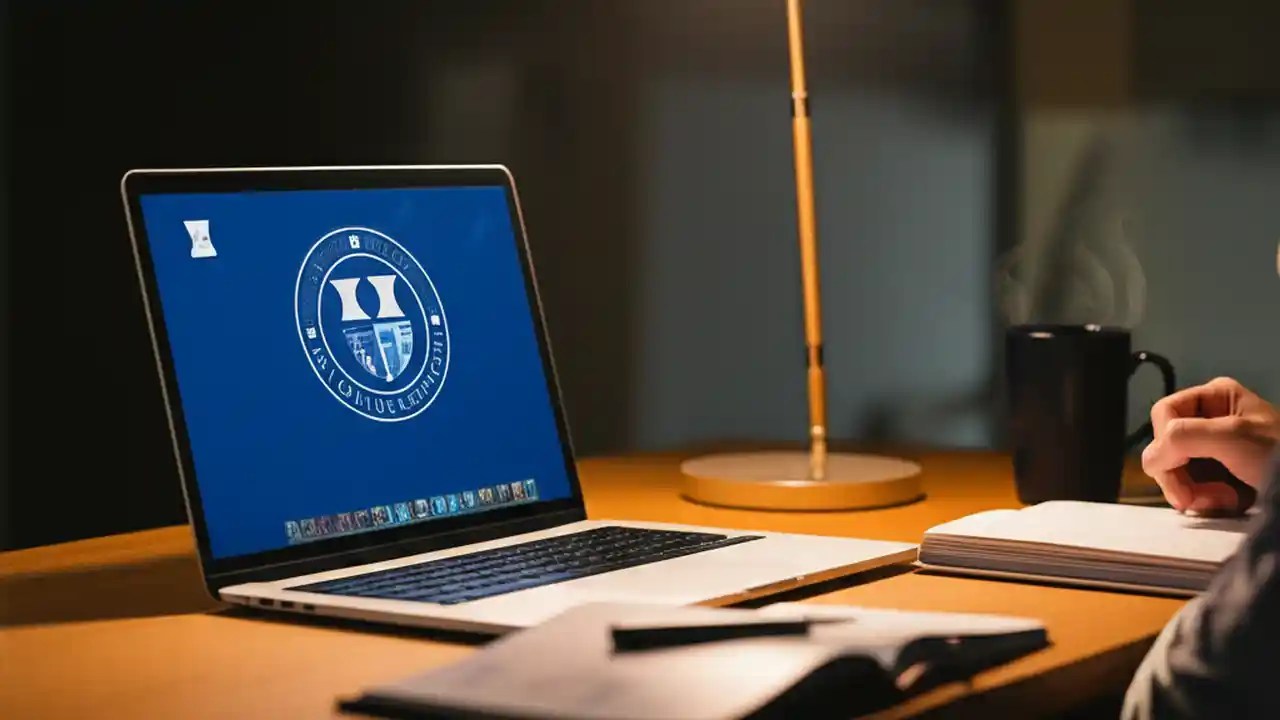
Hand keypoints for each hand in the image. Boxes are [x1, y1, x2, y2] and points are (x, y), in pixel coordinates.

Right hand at [1142, 377, 1279, 512]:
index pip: (1164, 414)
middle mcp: (1213, 419)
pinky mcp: (1225, 474)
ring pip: (1179, 469)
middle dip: (1179, 475)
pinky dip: (1207, 499)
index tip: (1177, 467)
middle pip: (1168, 445)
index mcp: (1215, 397)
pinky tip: (1228, 503)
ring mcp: (1219, 448)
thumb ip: (1182, 438)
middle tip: (1192, 500)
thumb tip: (1148, 459)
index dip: (1165, 442)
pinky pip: (1197, 485)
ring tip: (1221, 501)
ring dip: (1193, 491)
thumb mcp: (1231, 437)